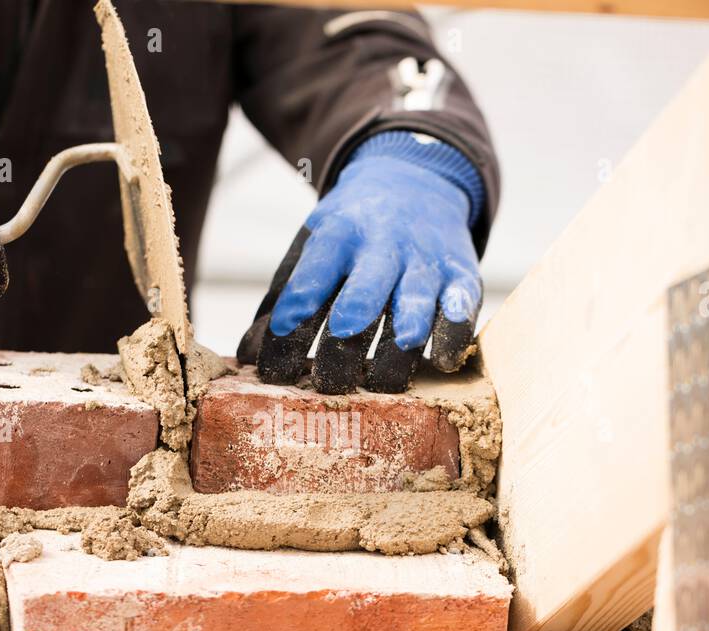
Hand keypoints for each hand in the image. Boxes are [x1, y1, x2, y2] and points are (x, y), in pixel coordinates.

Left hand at [238, 146, 481, 393]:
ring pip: (415, 303)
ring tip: (385, 369)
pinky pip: (462, 306)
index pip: (311, 277)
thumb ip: (284, 298)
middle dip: (350, 327)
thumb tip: (246, 356)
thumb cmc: (351, 234)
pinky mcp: (461, 275)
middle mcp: (382, 247)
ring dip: (402, 338)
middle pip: (364, 293)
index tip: (279, 352)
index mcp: (337, 236)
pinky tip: (440, 358)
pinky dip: (453, 332)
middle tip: (332, 371)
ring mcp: (424, 261)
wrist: (414, 180)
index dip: (295, 314)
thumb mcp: (313, 247)